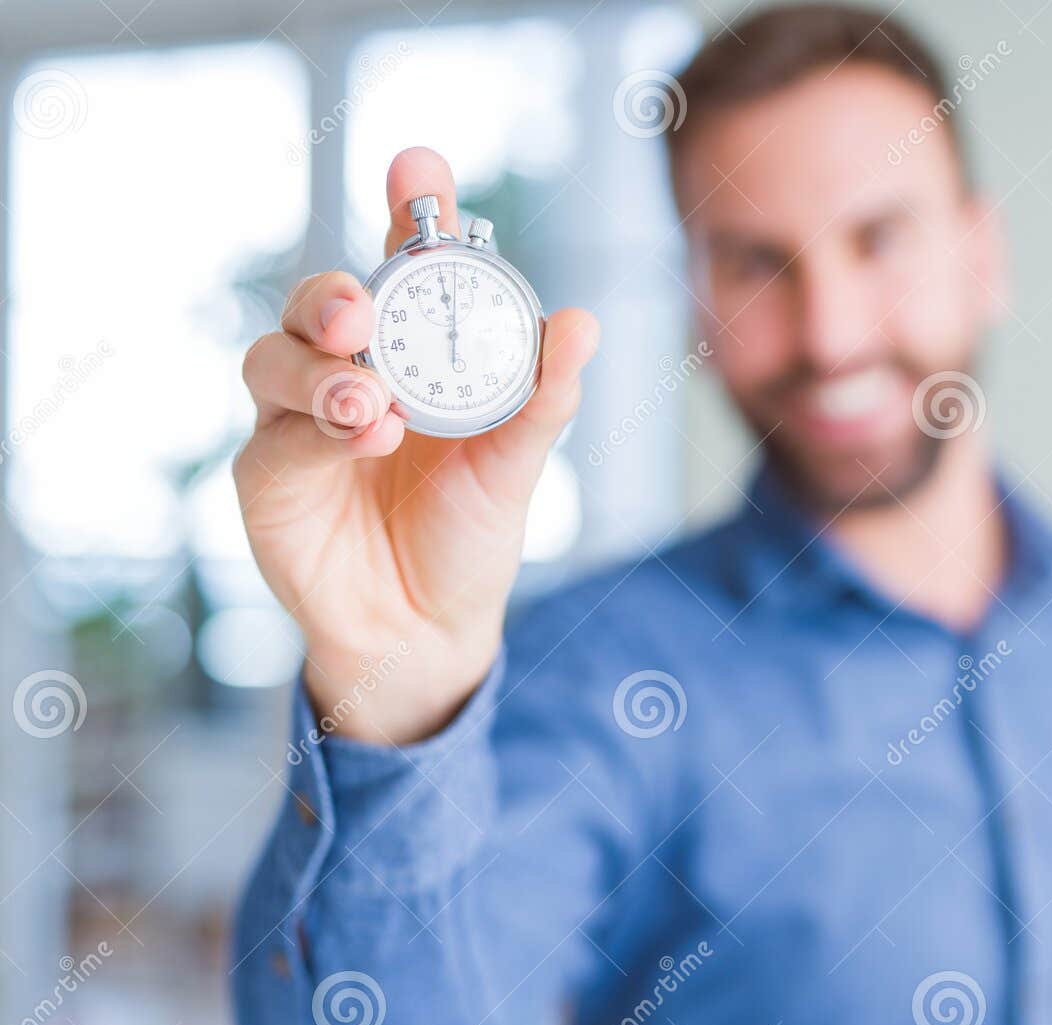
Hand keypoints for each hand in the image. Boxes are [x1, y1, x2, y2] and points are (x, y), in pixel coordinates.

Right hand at [235, 147, 598, 743]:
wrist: (428, 629)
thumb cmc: (468, 534)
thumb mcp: (517, 464)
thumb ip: (543, 398)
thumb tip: (580, 324)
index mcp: (414, 353)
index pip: (402, 263)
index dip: (404, 208)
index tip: (417, 167)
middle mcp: (350, 372)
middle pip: (321, 301)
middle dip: (337, 292)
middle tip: (364, 311)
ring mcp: (298, 419)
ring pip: (274, 357)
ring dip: (320, 368)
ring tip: (370, 400)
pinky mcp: (269, 475)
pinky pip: (275, 436)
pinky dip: (317, 430)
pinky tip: (363, 438)